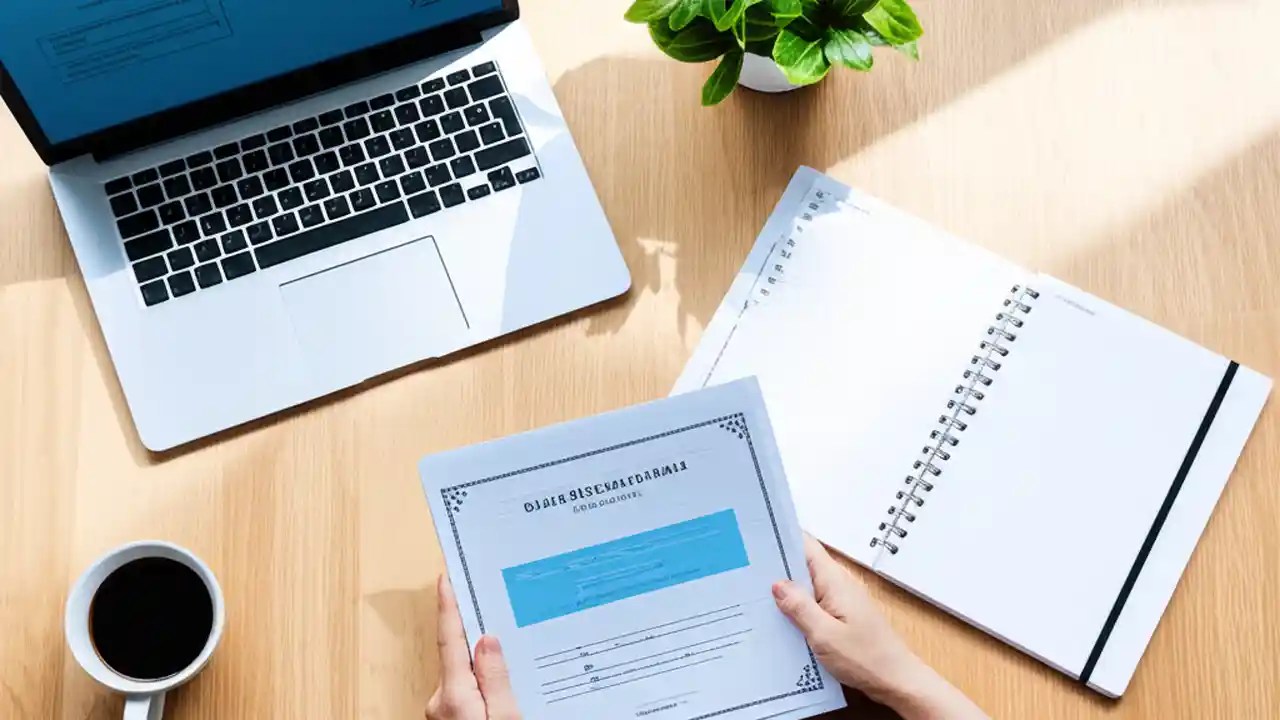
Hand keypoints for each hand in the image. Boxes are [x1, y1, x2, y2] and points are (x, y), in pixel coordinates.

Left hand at [426, 575, 522, 719]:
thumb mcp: (506, 718)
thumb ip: (496, 680)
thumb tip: (487, 641)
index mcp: (454, 695)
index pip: (450, 640)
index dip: (448, 607)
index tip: (445, 579)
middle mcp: (442, 700)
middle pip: (457, 655)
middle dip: (471, 629)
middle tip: (486, 599)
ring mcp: (443, 711)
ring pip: (462, 672)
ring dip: (478, 657)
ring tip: (502, 637)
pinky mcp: (450, 718)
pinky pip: (464, 688)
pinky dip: (478, 677)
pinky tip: (497, 675)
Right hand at [772, 536, 988, 719]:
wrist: (897, 680)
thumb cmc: (866, 658)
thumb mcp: (824, 635)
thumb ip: (799, 607)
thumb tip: (777, 584)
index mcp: (835, 581)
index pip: (806, 545)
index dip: (782, 539)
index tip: (757, 538)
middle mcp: (839, 584)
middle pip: (804, 564)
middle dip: (777, 567)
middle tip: (747, 572)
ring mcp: (841, 599)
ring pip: (807, 585)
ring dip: (787, 590)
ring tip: (757, 595)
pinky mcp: (842, 615)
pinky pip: (815, 602)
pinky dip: (798, 607)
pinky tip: (782, 619)